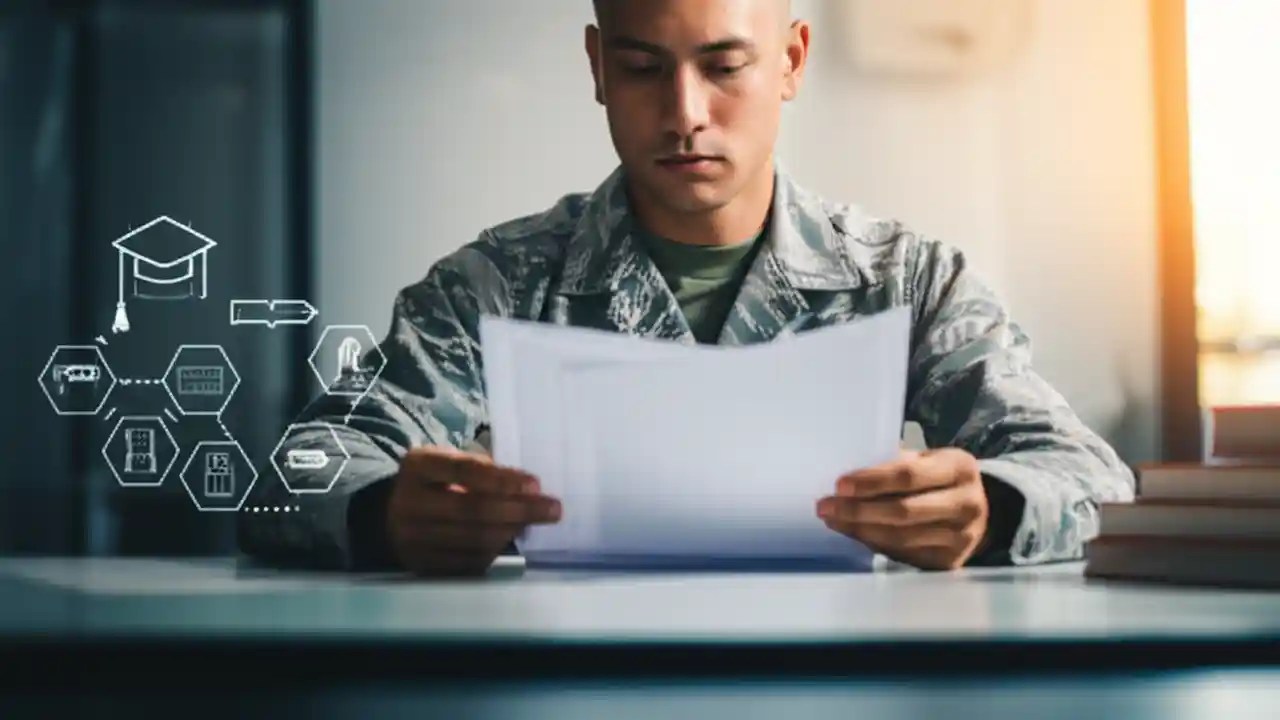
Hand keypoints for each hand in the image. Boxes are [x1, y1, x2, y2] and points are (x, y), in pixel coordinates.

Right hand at [387, 445, 561, 575]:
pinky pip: (468, 562)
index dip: (502, 479)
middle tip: (553, 509)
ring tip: (536, 521)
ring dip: (512, 530)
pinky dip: (496, 550)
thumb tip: (528, 489)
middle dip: (519, 510)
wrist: (392, 515)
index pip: (463, 471)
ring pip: (474, 539)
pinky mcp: (422, 566)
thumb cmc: (435, 482)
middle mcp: (409, 503)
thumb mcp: (448, 461)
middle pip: (472, 510)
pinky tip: (512, 536)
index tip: (536, 484)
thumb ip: (482, 469)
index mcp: (418, 467)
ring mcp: (412, 539)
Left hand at [816, 449, 987, 569]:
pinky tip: (855, 533)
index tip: (839, 485)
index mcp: (959, 468)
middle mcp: (966, 504)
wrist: (980, 510)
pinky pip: (903, 554)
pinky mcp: (950, 561)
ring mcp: (961, 537)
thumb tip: (846, 482)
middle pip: (903, 512)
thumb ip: (894, 465)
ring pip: (900, 538)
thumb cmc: (940, 477)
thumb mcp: (927, 459)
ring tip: (833, 519)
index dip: (872, 481)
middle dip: (858, 510)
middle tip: (826, 506)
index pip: (908, 475)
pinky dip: (874, 544)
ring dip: (860, 530)